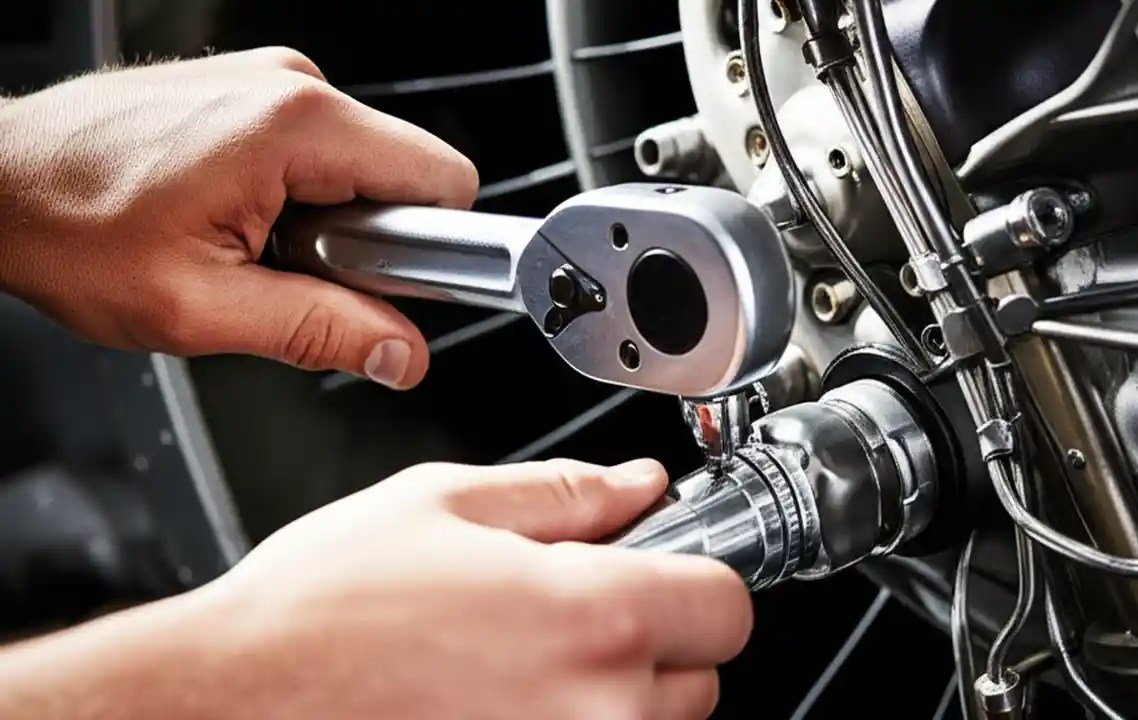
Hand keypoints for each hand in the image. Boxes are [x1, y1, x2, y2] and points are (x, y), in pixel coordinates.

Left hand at [0, 48, 476, 388]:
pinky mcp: (251, 89)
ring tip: (250, 244)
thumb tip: (401, 353)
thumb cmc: (73, 230)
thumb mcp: (203, 309)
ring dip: (328, 218)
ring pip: (361, 165)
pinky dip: (298, 193)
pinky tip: (236, 217)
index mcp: (294, 127)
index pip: (441, 180)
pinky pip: (319, 148)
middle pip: (402, 172)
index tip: (386, 284)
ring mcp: (268, 80)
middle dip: (368, 237)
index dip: (430, 245)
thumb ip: (321, 332)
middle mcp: (290, 85)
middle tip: (289, 270)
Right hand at [196, 459, 751, 718]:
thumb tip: (639, 484)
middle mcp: (595, 709)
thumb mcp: (445, 504)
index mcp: (591, 616)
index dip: (696, 577)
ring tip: (524, 662)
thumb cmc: (321, 610)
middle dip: (654, 641)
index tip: (663, 570)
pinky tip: (501, 701)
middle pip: (700, 678)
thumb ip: (566, 494)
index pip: (725, 605)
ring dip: (615, 695)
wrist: (233, 700)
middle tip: (573, 614)